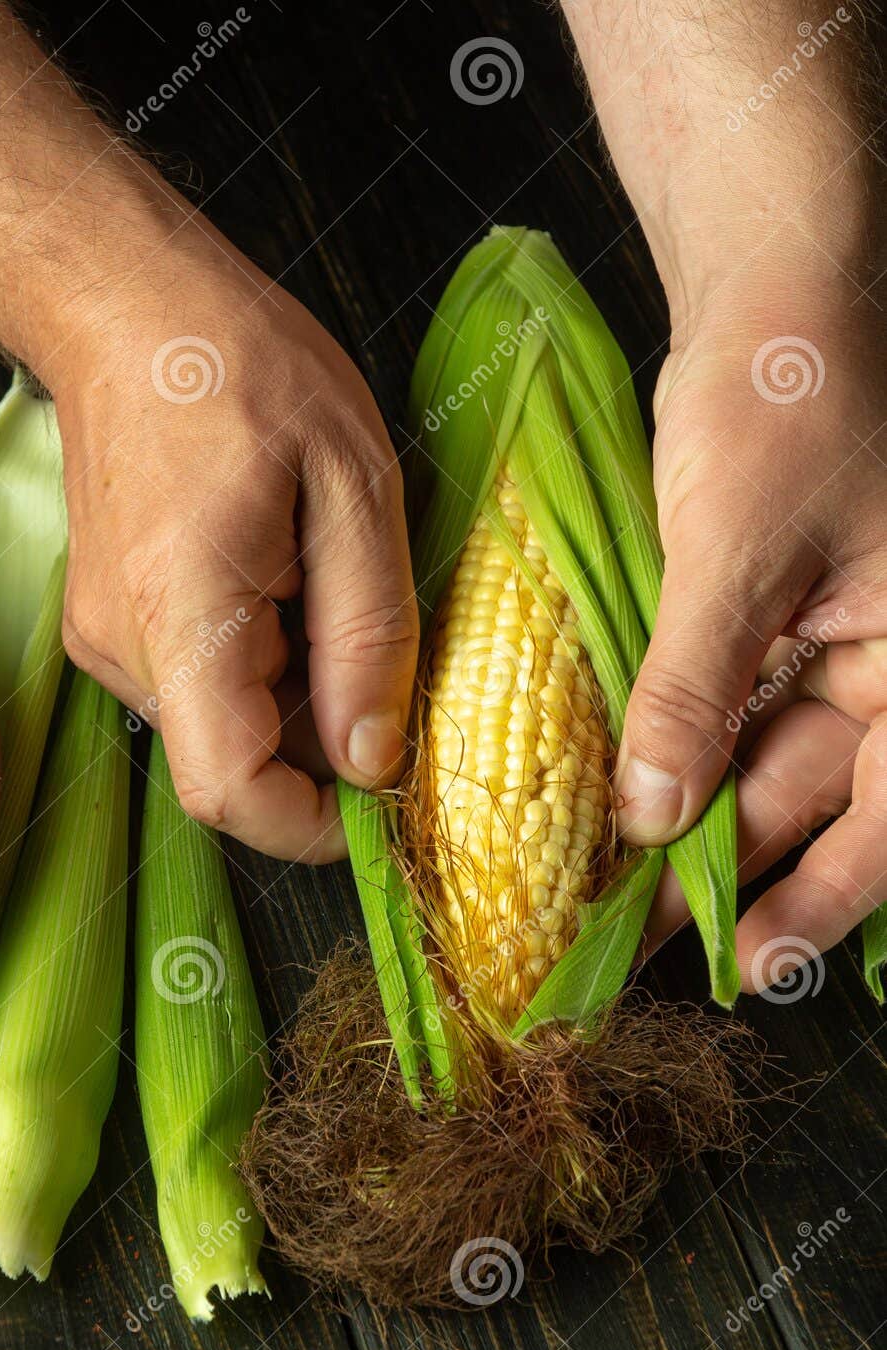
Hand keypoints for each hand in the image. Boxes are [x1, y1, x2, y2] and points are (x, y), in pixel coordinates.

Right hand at [52, 207, 417, 861]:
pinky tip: (288, 582)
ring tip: (326, 586)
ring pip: (223, 728)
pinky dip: (264, 665)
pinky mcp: (113, 626)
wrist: (127, 307)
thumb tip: (375, 759)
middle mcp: (124, 648)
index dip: (315, 826)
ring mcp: (109, 640)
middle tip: (384, 653)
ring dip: (298, 697)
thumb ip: (370, 634)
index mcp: (182, 616)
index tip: (387, 798)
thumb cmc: (242, 369)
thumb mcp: (353, 486)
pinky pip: (202, 686)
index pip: (231, 791)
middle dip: (325, 743)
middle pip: (235, 766)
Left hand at [560, 0, 885, 988]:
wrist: (774, 280)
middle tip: (643, 937)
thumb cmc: (790, 394)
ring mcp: (835, 635)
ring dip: (696, 816)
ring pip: (767, 758)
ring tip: (616, 885)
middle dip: (733, 868)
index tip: (748, 965)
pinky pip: (734, 700)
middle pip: (817, 797)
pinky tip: (625, 795)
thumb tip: (659, 816)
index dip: (823, 902)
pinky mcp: (774, 610)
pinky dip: (685, 745)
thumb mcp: (739, 553)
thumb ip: (699, 690)